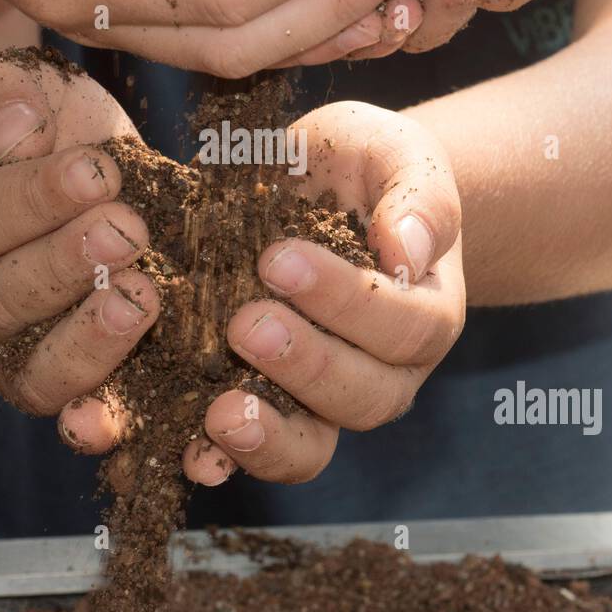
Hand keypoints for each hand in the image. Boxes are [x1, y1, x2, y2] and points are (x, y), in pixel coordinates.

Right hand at [0, 53, 161, 415]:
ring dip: (91, 340)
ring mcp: (9, 362)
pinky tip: (118, 416)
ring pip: (35, 372)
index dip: (32, 200)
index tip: (97, 172)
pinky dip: (97, 424)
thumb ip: (2, 99)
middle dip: (65, 266)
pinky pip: (76, 418)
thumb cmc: (55, 142)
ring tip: (143, 296)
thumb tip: (13, 127)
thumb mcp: (31, 102)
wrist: (85, 194)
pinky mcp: (64, 395)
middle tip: (127, 229)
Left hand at [60, 101, 466, 484]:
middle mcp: (385, 372)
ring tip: (218, 412)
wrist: (320, 186)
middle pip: (363, 396)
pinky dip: (216, 456)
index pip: (402, 324)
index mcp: (426, 312)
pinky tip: (185, 452)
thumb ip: (417, 195)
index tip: (277, 259)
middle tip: (244, 325)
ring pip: (312, 445)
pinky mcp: (267, 408)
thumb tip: (406, 250)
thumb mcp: (397, 155)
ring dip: (267, 437)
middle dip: (304, 365)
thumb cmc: (365, 166)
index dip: (343, 300)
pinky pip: (250, 449)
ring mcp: (325, 401)